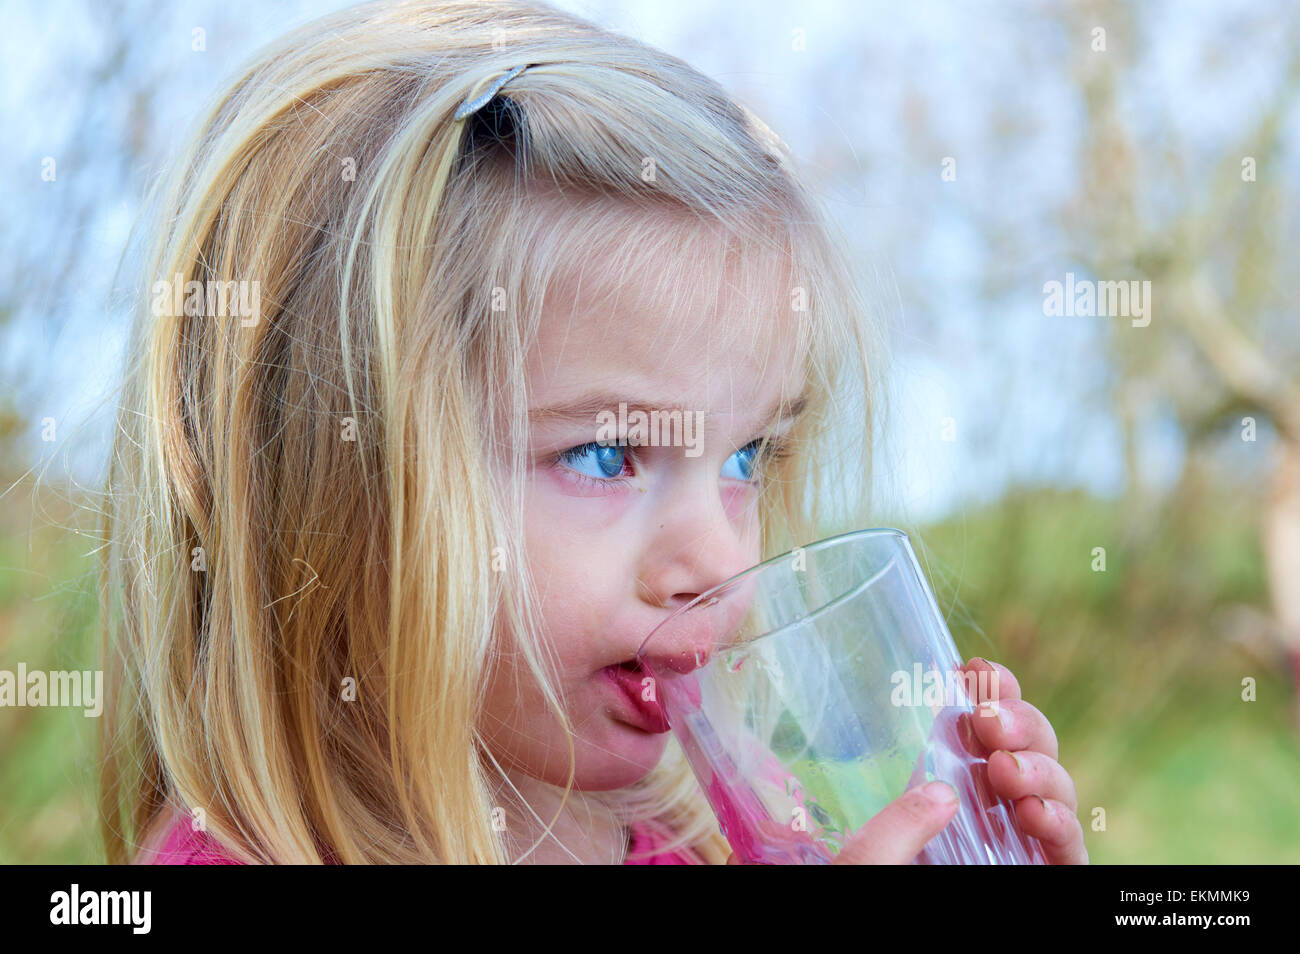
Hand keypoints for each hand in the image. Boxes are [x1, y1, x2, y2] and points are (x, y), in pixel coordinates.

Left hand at [726, 657, 1088, 863]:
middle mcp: (988, 813)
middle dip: (1018, 720)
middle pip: (1026, 749)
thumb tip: (942, 792)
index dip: (988, 691)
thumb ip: (891, 827)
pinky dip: (1062, 825)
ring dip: (1040, 768)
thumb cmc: (854, 896)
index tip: (973, 669)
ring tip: (1006, 768)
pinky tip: (1034, 814)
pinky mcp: (1045, 874)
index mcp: (942, 792)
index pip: (978, 730)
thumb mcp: (861, 862)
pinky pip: (1071, 850)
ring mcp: (1019, 846)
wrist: (852, 943)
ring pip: (1056, 791)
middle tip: (988, 719)